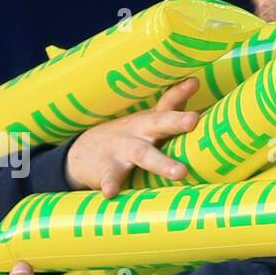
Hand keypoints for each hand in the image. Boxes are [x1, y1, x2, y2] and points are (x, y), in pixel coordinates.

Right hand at [65, 77, 200, 195]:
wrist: (80, 154)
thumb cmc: (126, 137)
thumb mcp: (146, 120)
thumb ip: (170, 105)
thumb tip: (195, 82)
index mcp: (149, 121)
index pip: (166, 103)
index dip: (180, 93)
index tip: (194, 83)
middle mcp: (137, 132)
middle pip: (158, 124)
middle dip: (175, 121)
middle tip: (193, 120)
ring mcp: (120, 151)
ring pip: (142, 154)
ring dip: (161, 162)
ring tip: (180, 172)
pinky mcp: (105, 170)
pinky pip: (109, 178)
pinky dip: (109, 184)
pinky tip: (110, 192)